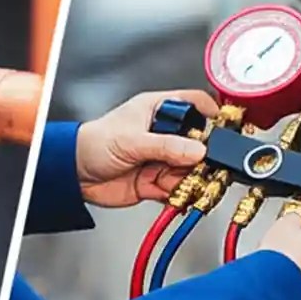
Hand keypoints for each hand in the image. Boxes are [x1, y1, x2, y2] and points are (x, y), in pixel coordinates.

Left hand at [76, 89, 219, 206]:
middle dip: (205, 156)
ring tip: (191, 184)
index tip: (227, 125)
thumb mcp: (133, 140)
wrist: (73, 174)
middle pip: (198, 142)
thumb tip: (197, 150)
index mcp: (158, 110)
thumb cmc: (93, 143)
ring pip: (190, 168)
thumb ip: (166, 146)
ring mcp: (161, 158)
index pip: (193, 104)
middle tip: (209, 165)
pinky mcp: (155, 181)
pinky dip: (181, 195)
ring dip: (193, 178)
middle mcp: (163, 133)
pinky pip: (177, 188)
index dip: (212, 113)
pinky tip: (179, 195)